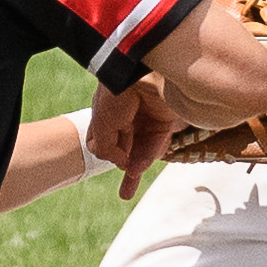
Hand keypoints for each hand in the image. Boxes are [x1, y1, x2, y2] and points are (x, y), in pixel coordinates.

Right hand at [87, 77, 180, 200]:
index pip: (104, 139)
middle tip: (125, 194)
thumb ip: (104, 147)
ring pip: (142, 150)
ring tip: (130, 185)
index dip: (107, 153)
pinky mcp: (165, 120)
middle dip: (125, 168)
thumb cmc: (116, 94)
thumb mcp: (101, 124)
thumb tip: (121, 164)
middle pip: (126, 148)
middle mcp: (126, 117)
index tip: (112, 158)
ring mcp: (146, 119)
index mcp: (107, 113)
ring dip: (137, 167)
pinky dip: (150, 156)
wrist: (142, 72)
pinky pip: (157, 143)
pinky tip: (140, 168)